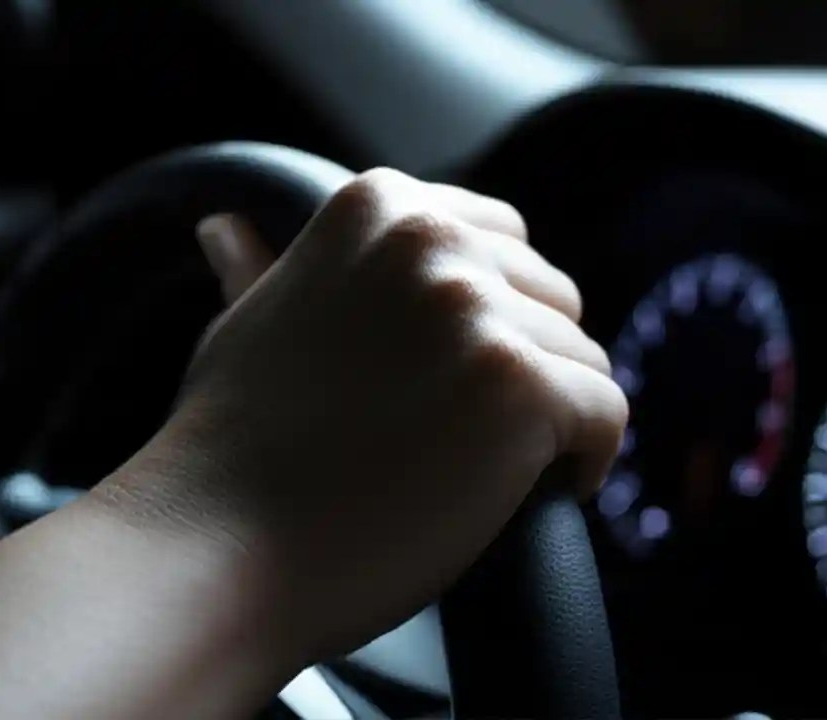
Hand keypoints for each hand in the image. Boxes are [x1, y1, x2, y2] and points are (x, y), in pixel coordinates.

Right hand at [94, 168, 627, 668]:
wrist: (218, 550)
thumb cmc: (227, 452)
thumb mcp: (244, 329)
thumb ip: (265, 273)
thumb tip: (225, 229)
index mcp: (376, 207)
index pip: (499, 238)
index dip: (493, 317)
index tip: (460, 377)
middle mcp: (431, 237)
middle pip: (552, 295)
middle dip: (527, 363)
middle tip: (467, 437)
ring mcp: (476, 309)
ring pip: (583, 357)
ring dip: (550, 420)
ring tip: (483, 473)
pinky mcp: (520, 386)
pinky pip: (608, 414)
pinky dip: (587, 461)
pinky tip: (535, 496)